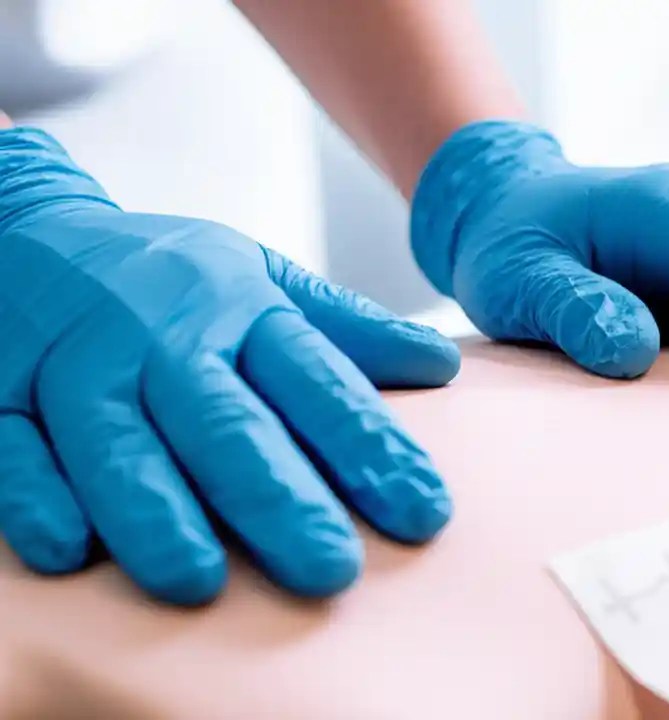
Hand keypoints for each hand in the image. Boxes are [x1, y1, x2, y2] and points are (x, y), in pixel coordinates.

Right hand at [0, 129, 457, 603]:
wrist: (33, 226)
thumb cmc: (169, 277)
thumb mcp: (262, 282)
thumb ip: (345, 329)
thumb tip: (442, 365)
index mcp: (243, 310)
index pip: (318, 383)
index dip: (371, 448)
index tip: (422, 511)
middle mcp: (165, 338)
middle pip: (225, 422)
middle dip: (277, 497)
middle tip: (328, 568)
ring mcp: (79, 365)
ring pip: (117, 442)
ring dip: (156, 510)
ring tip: (199, 579)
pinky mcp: (0, 389)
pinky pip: (14, 446)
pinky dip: (37, 495)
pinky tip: (68, 550)